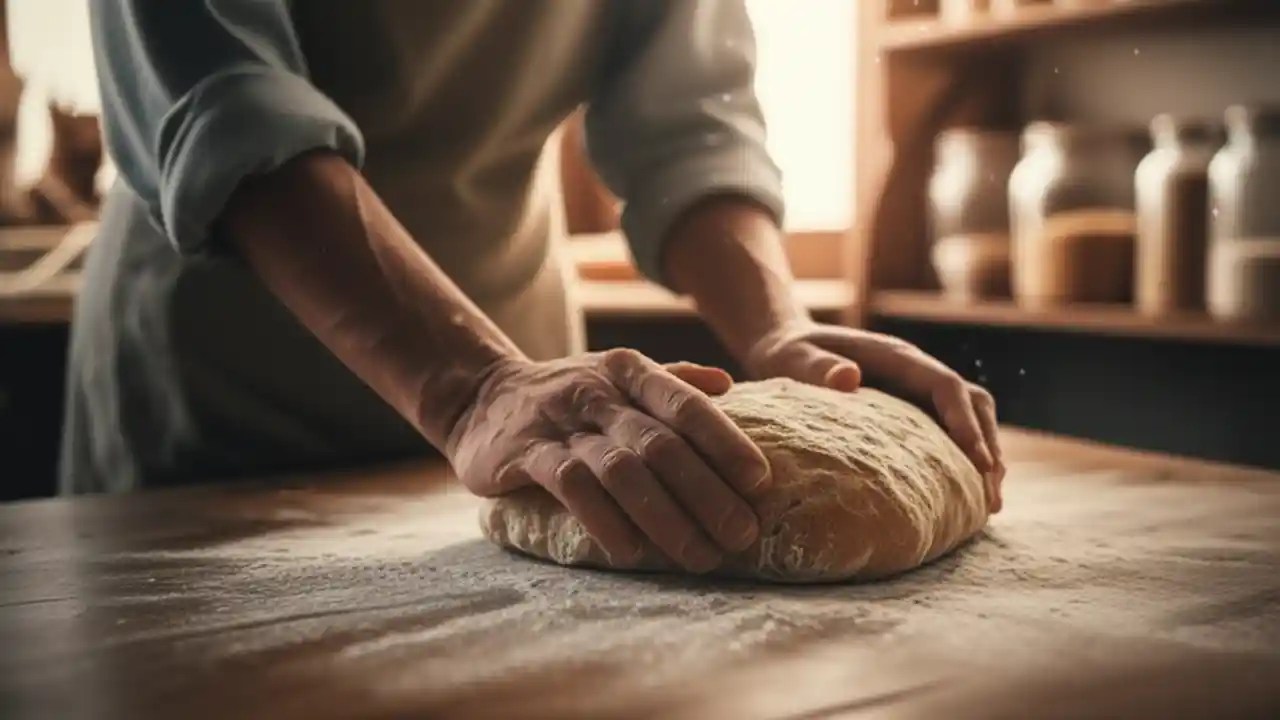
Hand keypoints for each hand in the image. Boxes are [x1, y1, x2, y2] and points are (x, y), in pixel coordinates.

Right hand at [446, 349, 770, 571]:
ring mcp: (559, 422)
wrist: (479, 397)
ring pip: (621, 470)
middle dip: (708, 493)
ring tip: (699, 556)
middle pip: (661, 444)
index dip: (726, 443)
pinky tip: (632, 553)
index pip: (686, 406)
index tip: (761, 482)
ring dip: (666, 518)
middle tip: (742, 535)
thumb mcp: (617, 375)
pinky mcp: (524, 453)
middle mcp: (598, 392)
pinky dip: (605, 521)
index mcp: (629, 371)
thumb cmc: (567, 394)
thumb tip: (729, 385)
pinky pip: (571, 487)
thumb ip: (673, 380)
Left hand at [745, 322, 1004, 512]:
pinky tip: (966, 496)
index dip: (966, 423)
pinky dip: (965, 458)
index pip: (946, 386)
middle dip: (987, 446)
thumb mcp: (793, 359)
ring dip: (985, 456)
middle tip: (990, 499)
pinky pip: (951, 430)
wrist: (785, 344)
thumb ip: (817, 367)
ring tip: (988, 504)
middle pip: (973, 402)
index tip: (978, 462)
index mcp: (897, 357)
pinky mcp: (913, 408)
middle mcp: (916, 371)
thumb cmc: (788, 354)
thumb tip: (849, 378)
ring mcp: (918, 389)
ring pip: (971, 417)